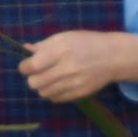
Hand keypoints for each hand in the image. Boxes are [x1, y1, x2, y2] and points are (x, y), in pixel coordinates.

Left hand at [18, 30, 137, 102]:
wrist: (113, 57)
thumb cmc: (87, 43)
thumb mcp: (65, 37)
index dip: (24, 67)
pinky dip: (53, 93)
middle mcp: (67, 68)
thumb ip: (44, 45)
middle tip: (38, 72)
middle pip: (34, 83)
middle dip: (32, 78)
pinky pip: (56, 99)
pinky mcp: (80, 94)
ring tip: (49, 77)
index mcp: (61, 51)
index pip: (32, 66)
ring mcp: (74, 83)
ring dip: (42, 86)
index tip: (26, 65)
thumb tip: (25, 49)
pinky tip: (59, 84)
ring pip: (43, 93)